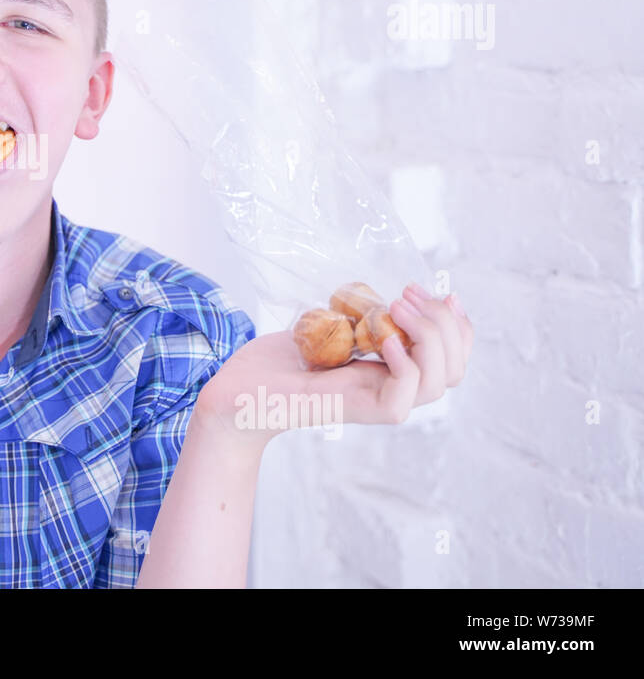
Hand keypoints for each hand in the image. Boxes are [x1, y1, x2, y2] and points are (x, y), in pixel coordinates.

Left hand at [194, 284, 472, 447]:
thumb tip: (388, 292)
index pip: (453, 358)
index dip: (460, 327)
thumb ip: (362, 317)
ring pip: (438, 382)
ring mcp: (379, 403)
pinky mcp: (362, 411)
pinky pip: (406, 395)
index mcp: (393, 372)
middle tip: (407, 292)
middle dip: (444, 323)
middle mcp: (394, 391)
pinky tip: (384, 340)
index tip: (445, 293)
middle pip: (454, 369)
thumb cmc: (279, 360)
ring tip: (395, 306)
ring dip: (428, 336)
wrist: (243, 388)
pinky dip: (405, 364)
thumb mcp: (331, 327)